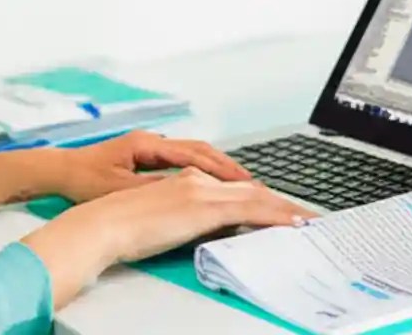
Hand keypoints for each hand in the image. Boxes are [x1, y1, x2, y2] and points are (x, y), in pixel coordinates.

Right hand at [21, 167, 316, 308]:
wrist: (101, 225)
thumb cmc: (120, 228)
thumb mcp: (160, 220)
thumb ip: (185, 219)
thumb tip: (207, 231)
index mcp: (186, 180)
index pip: (235, 189)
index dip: (263, 199)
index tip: (284, 211)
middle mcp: (197, 180)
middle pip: (252, 190)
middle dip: (283, 204)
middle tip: (309, 217)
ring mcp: (201, 191)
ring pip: (257, 197)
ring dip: (286, 209)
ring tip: (310, 221)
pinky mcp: (202, 206)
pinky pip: (250, 210)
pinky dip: (276, 216)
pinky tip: (293, 225)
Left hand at [54, 130, 251, 202]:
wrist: (61, 170)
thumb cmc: (85, 180)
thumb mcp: (121, 187)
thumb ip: (154, 187)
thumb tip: (189, 188)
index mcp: (148, 145)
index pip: (194, 154)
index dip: (221, 168)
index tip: (243, 180)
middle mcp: (152, 141)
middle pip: (199, 149)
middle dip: (226, 165)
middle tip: (251, 181)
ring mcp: (149, 147)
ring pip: (191, 153)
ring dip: (215, 166)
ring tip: (239, 183)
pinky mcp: (145, 156)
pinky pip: (180, 160)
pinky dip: (200, 169)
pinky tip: (211, 183)